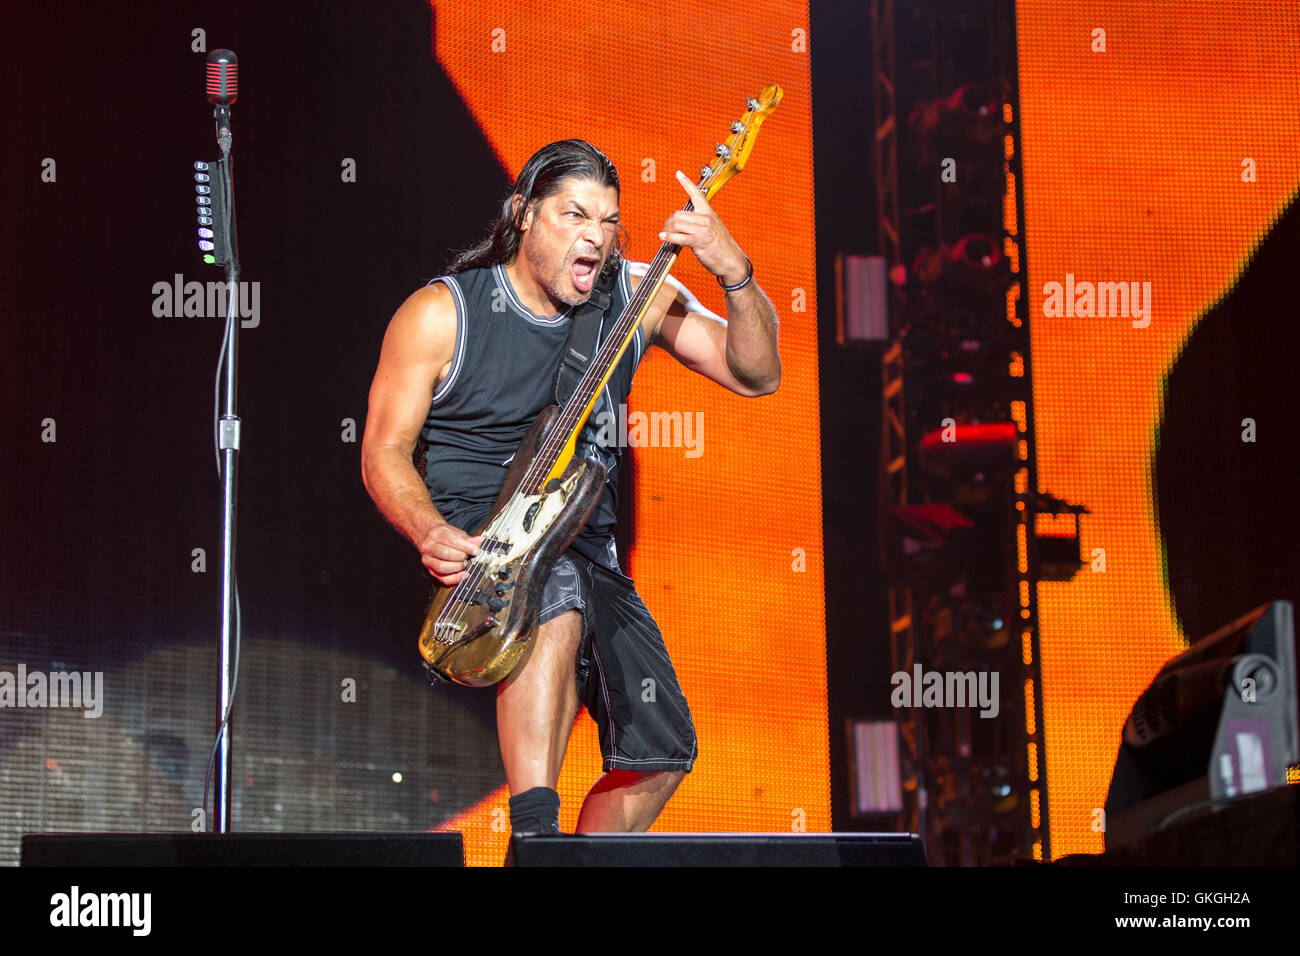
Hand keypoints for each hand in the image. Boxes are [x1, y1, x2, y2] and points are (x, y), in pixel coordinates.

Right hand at [420, 522, 484, 585]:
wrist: (429, 538)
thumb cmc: (444, 536)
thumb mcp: (456, 533)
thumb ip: (468, 539)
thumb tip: (481, 541)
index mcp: (436, 534)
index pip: (452, 541)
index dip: (466, 547)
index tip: (476, 550)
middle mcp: (428, 547)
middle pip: (446, 554)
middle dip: (461, 556)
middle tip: (468, 556)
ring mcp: (427, 560)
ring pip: (442, 567)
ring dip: (458, 567)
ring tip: (464, 563)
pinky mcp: (430, 570)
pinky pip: (443, 578)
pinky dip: (455, 578)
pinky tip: (463, 574)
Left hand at [659, 169, 747, 284]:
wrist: (732, 261)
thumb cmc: (721, 247)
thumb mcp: (713, 229)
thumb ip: (700, 222)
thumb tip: (682, 223)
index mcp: (709, 213)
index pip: (696, 194)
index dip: (686, 183)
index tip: (678, 173)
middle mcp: (706, 218)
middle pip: (679, 214)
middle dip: (669, 222)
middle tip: (666, 229)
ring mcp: (703, 230)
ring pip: (677, 224)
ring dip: (668, 230)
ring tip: (665, 235)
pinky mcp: (700, 242)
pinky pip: (679, 237)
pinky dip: (669, 237)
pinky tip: (663, 237)